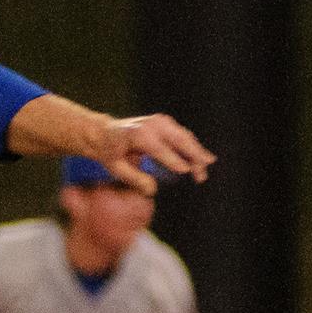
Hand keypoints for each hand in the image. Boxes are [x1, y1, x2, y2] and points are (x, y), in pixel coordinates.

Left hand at [93, 113, 213, 190]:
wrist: (106, 132)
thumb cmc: (110, 152)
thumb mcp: (116, 168)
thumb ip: (133, 178)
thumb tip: (152, 191)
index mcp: (137, 134)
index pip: (159, 149)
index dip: (173, 160)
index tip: (187, 170)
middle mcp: (152, 125)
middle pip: (178, 140)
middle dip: (193, 156)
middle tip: (202, 175)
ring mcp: (161, 121)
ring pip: (184, 136)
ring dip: (197, 152)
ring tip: (205, 169)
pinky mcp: (166, 123)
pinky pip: (183, 135)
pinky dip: (193, 147)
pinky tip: (200, 160)